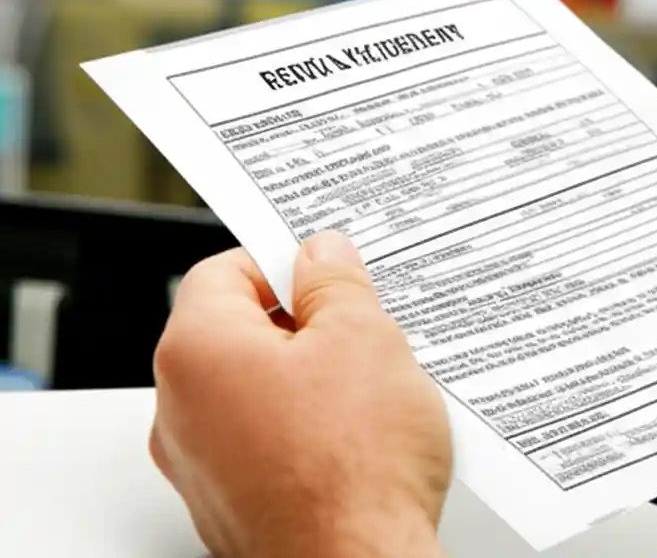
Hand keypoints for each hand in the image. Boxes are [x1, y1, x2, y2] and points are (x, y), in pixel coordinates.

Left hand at [150, 231, 451, 557]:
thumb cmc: (354, 474)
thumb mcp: (364, 339)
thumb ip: (336, 284)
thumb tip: (323, 255)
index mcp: (198, 353)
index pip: (222, 271)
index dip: (281, 260)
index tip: (325, 268)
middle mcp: (180, 411)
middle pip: (239, 333)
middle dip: (303, 324)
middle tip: (361, 328)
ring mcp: (202, 466)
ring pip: (256, 391)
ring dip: (310, 379)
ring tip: (371, 389)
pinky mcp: (232, 504)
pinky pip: (266, 442)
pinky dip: (307, 430)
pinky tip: (359, 437)